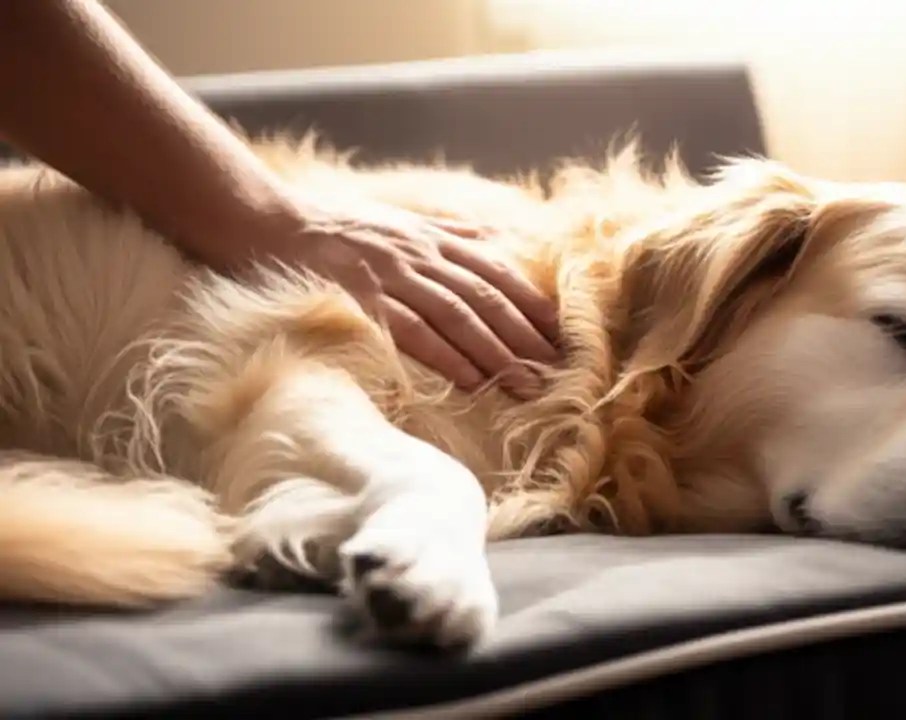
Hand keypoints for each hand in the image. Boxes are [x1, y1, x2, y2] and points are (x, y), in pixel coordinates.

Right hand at [236, 196, 560, 396]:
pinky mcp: (361, 298)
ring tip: (526, 383)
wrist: (265, 219)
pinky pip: (412, 332)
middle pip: (485, 296)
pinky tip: (473, 381)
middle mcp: (419, 254)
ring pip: (457, 316)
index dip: (530, 300)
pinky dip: (446, 357)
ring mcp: (390, 275)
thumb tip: (491, 237)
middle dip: (524, 334)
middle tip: (556, 368)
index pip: (494, 269)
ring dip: (496, 352)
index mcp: (429, 237)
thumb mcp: (397, 219)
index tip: (560, 330)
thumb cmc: (332, 225)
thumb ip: (446, 230)